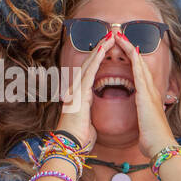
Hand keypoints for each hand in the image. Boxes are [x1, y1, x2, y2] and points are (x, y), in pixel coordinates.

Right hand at [57, 31, 115, 149]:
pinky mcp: (79, 92)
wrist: (71, 145)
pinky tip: (103, 49)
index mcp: (79, 96)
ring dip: (99, 50)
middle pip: (88, 64)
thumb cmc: (79, 138)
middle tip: (109, 36)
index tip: (107, 48)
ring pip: (88, 64)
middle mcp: (76, 90)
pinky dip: (96, 60)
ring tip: (109, 37)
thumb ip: (88, 117)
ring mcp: (76, 90)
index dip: (98, 59)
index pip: (90, 73)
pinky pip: (89, 72)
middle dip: (99, 49)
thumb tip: (89, 119)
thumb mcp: (87, 124)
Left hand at [115, 32, 177, 158]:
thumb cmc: (152, 138)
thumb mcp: (146, 123)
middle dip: (130, 48)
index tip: (122, 49)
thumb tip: (144, 118)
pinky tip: (131, 51)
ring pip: (139, 64)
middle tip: (119, 34)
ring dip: (130, 49)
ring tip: (120, 36)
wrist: (161, 146)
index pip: (138, 73)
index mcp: (148, 97)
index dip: (131, 60)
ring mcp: (150, 91)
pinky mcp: (147, 95)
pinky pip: (140, 74)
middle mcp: (151, 91)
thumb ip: (144, 116)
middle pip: (139, 64)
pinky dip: (136, 61)